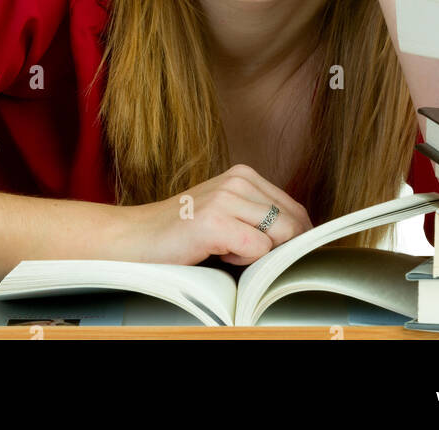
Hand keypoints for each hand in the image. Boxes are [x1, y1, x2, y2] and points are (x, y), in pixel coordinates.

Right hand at [124, 165, 312, 267]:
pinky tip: (216, 254)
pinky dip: (242, 263)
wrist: (134, 238)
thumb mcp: (227, 215)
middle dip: (282, 250)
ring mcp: (226, 198)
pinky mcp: (214, 221)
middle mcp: (239, 180)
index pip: (296, 209)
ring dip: (258, 256)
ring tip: (226, 252)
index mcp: (245, 175)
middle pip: (294, 223)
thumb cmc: (182, 235)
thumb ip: (259, 219)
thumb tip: (303, 239)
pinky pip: (257, 250)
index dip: (297, 239)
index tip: (283, 258)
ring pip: (280, 237)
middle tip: (246, 258)